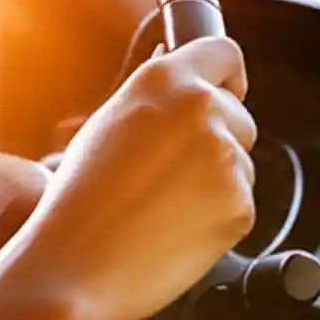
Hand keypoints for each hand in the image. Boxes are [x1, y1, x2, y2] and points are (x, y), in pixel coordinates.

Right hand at [10, 37, 255, 319]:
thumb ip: (154, 100)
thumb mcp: (106, 125)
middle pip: (241, 116)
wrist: (76, 266)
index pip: (225, 53)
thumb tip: (181, 80)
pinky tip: (175, 228)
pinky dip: (218, 218)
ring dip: (217, 182)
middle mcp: (201, 108)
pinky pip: (241, 203)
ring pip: (243, 163)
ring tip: (164, 206)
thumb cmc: (79, 202)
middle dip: (220, 141)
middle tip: (173, 174)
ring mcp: (225, 156)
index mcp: (164, 80)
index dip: (228, 78)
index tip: (227, 94)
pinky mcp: (240, 203)